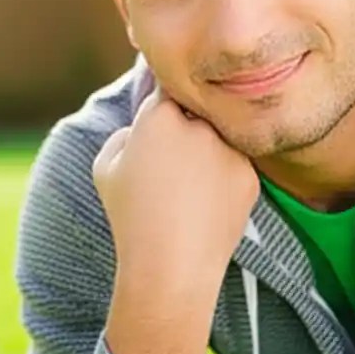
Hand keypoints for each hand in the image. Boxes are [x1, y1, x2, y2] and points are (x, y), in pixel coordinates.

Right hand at [92, 86, 259, 282]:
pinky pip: (234, 166)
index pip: (167, 86)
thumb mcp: (105, 169)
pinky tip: (205, 207)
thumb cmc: (131, 219)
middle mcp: (199, 125)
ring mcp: (229, 149)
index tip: (162, 116)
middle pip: (196, 112)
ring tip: (187, 192)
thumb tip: (142, 128)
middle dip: (187, 128)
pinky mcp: (249, 175)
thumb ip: (124, 135)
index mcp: (159, 117)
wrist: (171, 267)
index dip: (164, 103)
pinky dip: (223, 181)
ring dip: (207, 153)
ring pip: (218, 138)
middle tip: (172, 162)